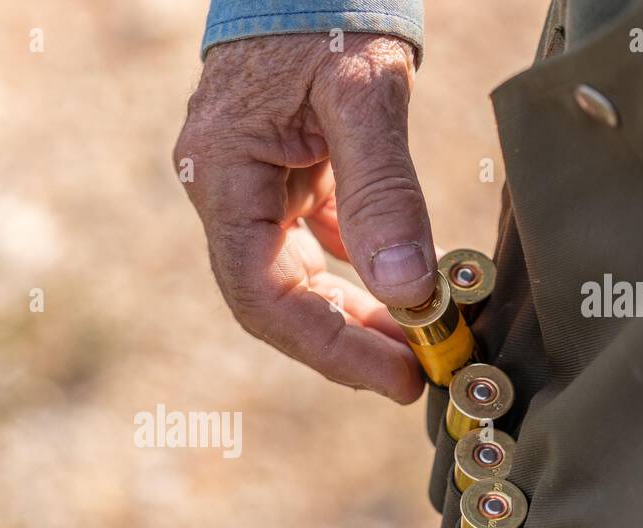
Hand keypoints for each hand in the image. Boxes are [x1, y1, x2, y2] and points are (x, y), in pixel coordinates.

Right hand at [174, 33, 435, 403]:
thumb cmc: (326, 8)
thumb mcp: (362, 93)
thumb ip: (381, 192)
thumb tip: (411, 289)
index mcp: (221, 177)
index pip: (262, 296)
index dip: (328, 348)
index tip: (399, 376)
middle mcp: (223, 192)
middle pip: (277, 299)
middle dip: (348, 342)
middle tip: (421, 371)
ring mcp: (248, 187)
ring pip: (295, 278)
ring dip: (355, 314)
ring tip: (419, 340)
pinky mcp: (280, 176)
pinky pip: (312, 244)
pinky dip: (357, 271)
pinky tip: (400, 290)